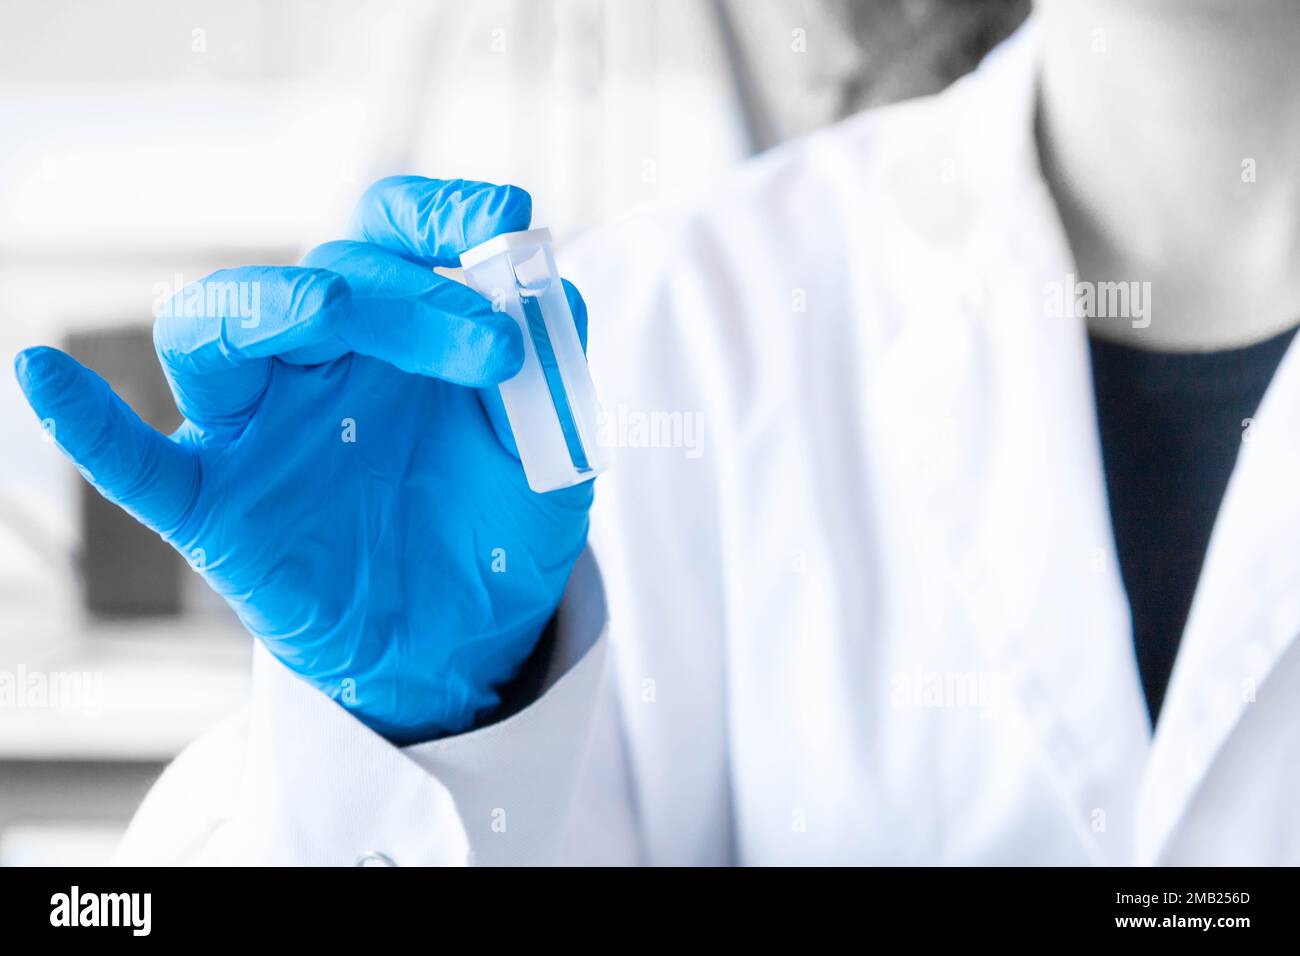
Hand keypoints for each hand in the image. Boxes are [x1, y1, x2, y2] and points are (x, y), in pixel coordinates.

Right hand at [13, 176, 593, 742]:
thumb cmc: (496, 533)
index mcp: (394, 335)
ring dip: (267, 308)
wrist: (463, 639)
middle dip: (412, 299)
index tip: (509, 221)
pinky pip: (135, 463)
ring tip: (332, 313)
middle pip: (328, 280)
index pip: (391, 236)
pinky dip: (90, 425)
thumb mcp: (545, 453)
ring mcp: (259, 431)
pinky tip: (42, 376)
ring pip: (213, 331)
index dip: (441, 215)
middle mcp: (317, 365)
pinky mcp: (216, 506)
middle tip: (495, 350)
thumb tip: (552, 292)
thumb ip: (546, 375)